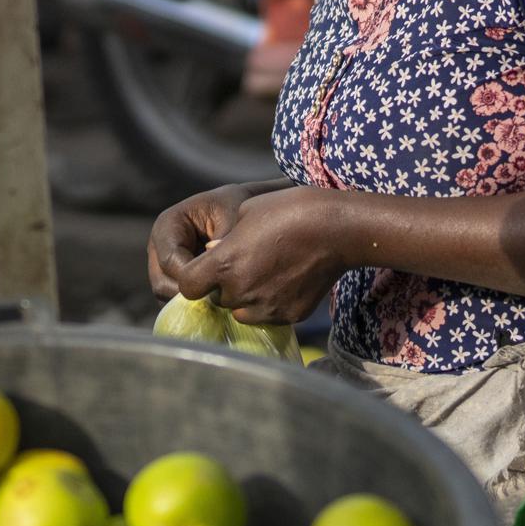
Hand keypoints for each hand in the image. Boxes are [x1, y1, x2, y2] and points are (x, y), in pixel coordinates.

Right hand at [146, 181, 283, 297]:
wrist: (241, 207)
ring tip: (220, 301)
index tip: (220, 284)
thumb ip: (223, 243)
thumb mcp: (233, 218)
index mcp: (168, 225)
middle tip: (220, 300)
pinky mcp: (172, 279)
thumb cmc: (237, 208)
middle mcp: (158, 246)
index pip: (170, 261)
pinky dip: (194, 305)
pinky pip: (175, 301)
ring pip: (166, 296)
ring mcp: (162, 265)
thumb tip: (217, 273)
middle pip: (161, 283)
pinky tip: (218, 302)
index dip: (192, 277)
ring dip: (192, 302)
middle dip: (190, 295)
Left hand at [160, 186, 354, 328]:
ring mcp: (266, 307)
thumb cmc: (289, 210)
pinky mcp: (288, 316)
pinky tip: (285, 281)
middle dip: (224, 285)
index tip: (202, 269)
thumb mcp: (247, 213)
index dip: (192, 278)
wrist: (336, 228)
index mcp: (224, 264)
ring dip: (244, 299)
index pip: (188, 287)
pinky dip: (270, 304)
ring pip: (241, 312)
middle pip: (216, 299)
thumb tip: (213, 252)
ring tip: (264, 274)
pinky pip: (268, 316)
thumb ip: (224, 239)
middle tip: (244, 265)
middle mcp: (240, 291)